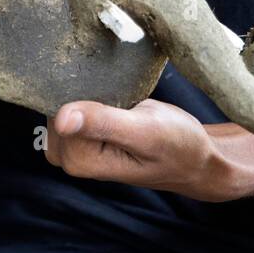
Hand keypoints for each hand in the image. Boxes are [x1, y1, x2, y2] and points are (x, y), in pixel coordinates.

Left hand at [45, 99, 245, 201]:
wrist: (197, 157)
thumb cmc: (178, 145)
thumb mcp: (145, 131)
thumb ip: (103, 123)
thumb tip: (62, 119)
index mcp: (80, 161)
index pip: (56, 113)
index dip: (81, 95)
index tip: (112, 93)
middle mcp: (72, 158)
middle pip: (55, 107)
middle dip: (83, 92)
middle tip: (120, 95)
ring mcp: (77, 148)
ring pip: (64, 103)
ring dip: (88, 91)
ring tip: (120, 96)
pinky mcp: (85, 137)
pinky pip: (75, 106)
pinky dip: (91, 94)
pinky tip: (115, 96)